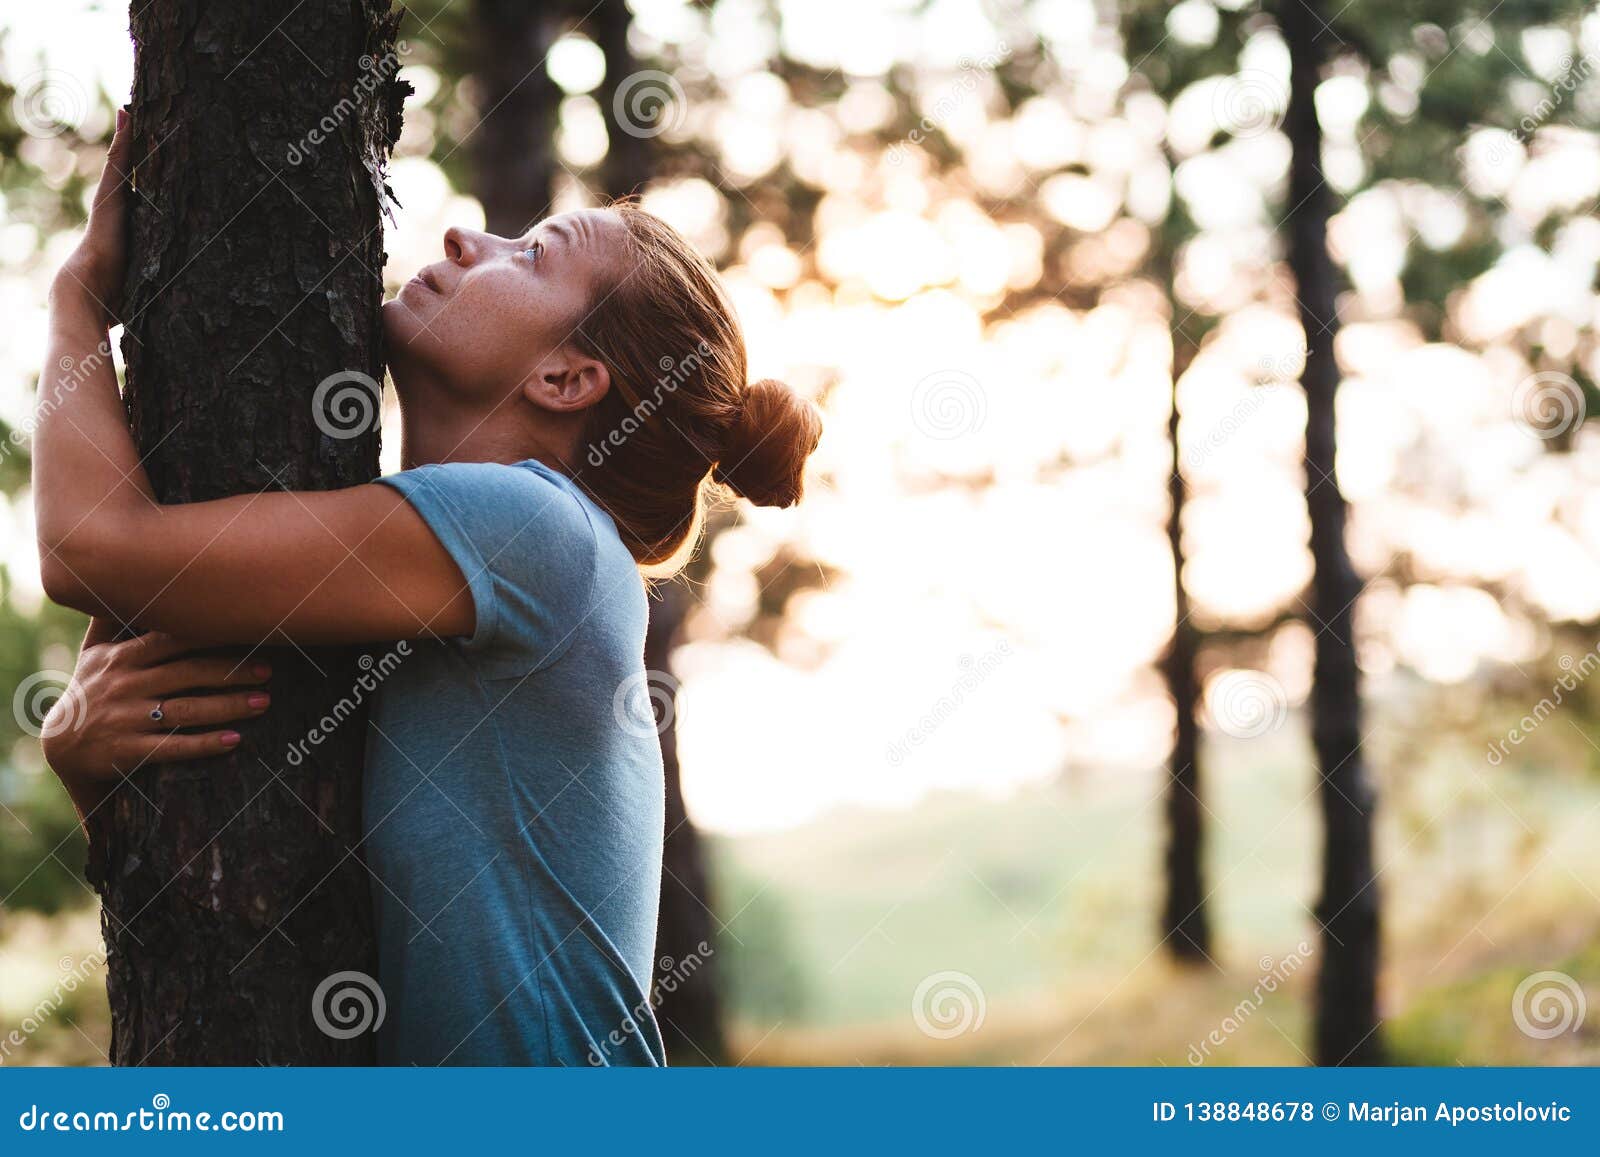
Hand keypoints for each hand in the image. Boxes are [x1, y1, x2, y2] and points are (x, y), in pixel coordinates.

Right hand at [42, 621, 271, 819]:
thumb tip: (126, 572)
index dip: (210, 635)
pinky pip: (172, 748)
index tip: (247, 633)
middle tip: (268, 671)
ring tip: (263, 702)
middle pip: (186, 673)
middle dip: (231, 671)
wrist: (61, 746)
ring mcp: (125, 720)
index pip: (171, 640)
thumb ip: (114, 620)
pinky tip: (235, 741)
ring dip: (228, 706)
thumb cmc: (91, 691)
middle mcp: (123, 685)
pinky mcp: (126, 752)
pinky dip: (204, 745)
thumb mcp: (95, 654)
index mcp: (121, 658)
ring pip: (185, 711)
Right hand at [50, 108, 133, 325]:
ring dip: (127, 140)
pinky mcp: (109, 202)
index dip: (140, 181)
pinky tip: (130, 120)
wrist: (85, 298)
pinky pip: (119, 166)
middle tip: (139, 120)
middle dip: (131, 150)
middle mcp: (114, 215)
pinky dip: (124, 144)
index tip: (148, 162)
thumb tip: (177, 311)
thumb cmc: (111, 304)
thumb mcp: (138, 290)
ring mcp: (109, 206)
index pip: (134, 201)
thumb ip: (148, 288)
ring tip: (134, 112)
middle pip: (126, 177)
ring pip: (121, 166)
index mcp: (122, 233)